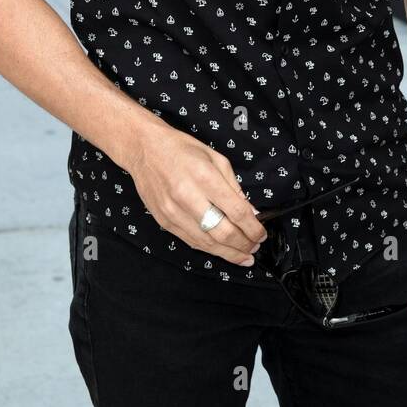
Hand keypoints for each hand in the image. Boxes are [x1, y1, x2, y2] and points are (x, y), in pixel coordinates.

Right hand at [127, 125, 267, 267]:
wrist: (144, 150)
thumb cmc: (182, 149)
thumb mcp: (216, 158)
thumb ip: (234, 186)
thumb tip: (250, 212)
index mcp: (204, 178)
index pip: (236, 211)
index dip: (253, 227)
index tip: (262, 233)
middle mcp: (188, 197)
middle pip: (223, 232)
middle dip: (244, 244)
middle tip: (255, 247)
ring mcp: (174, 212)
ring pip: (207, 242)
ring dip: (229, 253)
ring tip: (244, 257)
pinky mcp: (165, 221)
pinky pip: (191, 241)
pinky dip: (210, 249)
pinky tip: (222, 251)